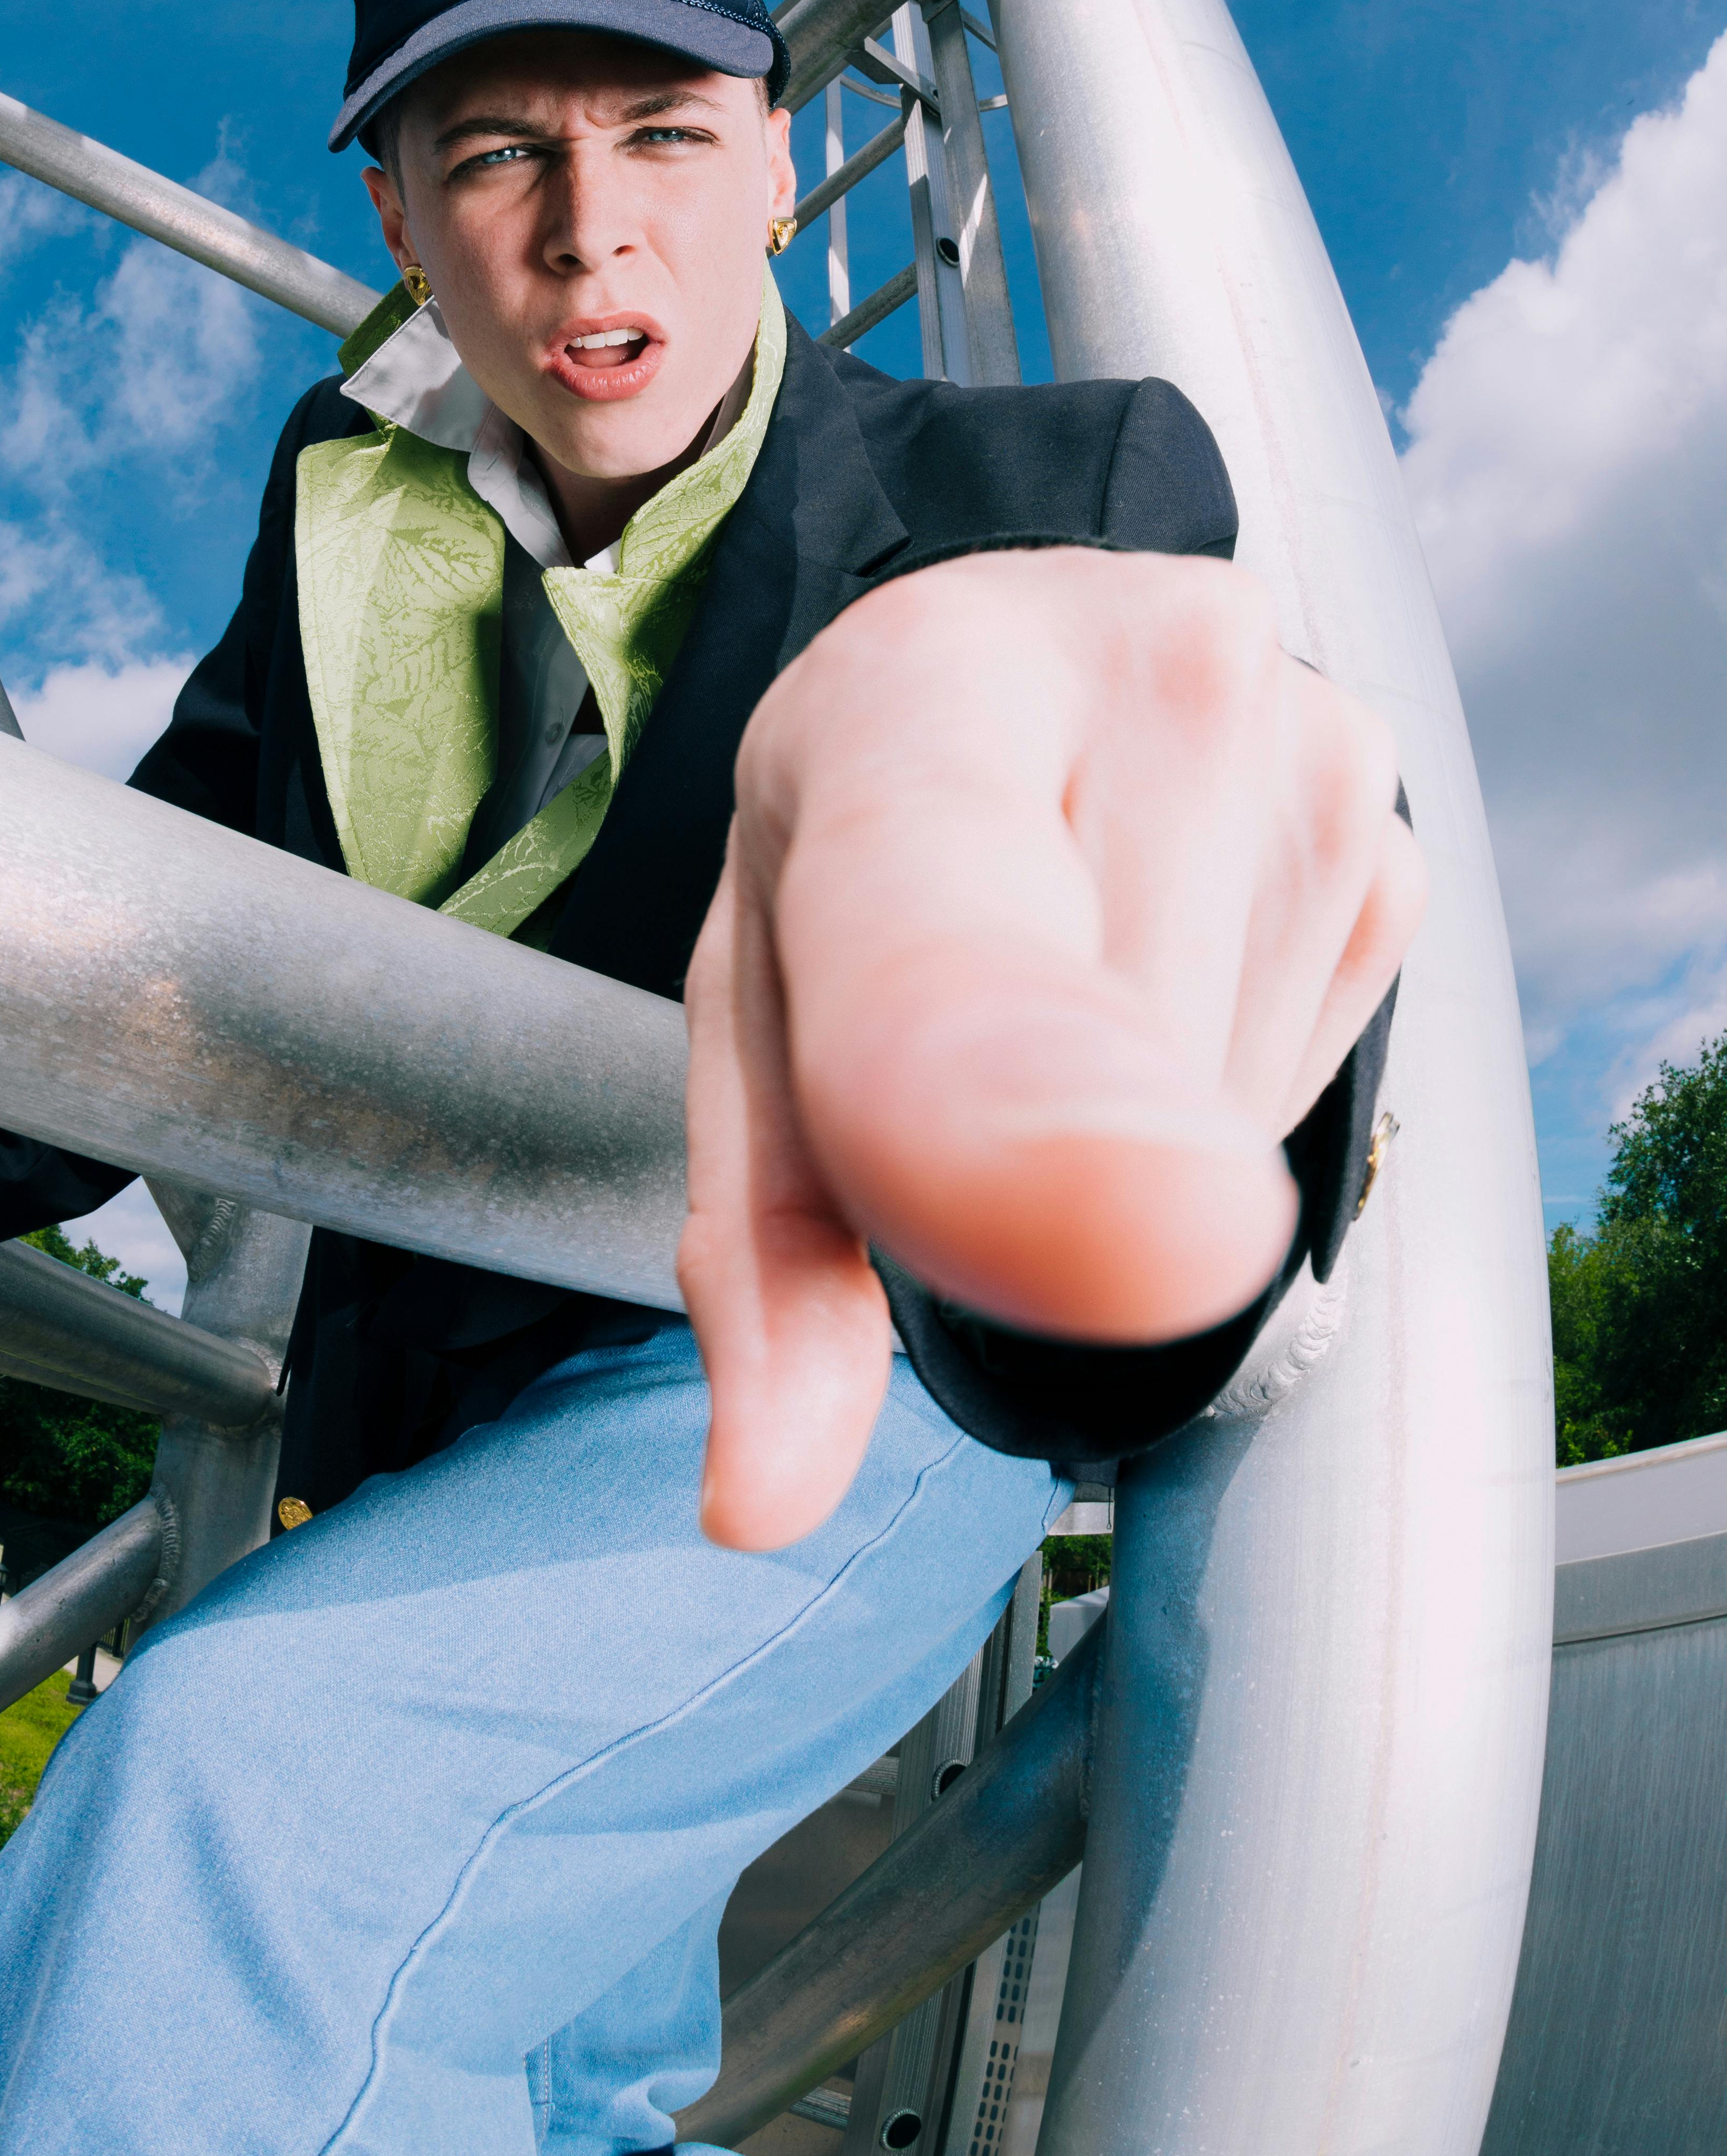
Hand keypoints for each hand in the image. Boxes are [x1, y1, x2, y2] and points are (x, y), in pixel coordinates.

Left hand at [676, 550, 1424, 1552]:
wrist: (1006, 664)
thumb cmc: (858, 843)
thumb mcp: (755, 1010)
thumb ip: (765, 1258)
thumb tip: (771, 1491)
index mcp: (917, 702)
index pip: (960, 941)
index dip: (1040, 1113)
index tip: (1152, 1255)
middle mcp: (1147, 687)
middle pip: (1105, 1099)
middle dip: (1029, 1157)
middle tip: (957, 1022)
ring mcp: (1312, 757)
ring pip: (1222, 1130)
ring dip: (1132, 1137)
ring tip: (1062, 970)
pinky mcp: (1400, 854)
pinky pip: (1300, 1102)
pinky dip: (1215, 1108)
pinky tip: (1153, 981)